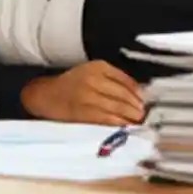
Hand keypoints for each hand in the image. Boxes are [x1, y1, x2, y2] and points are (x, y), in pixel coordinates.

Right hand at [20, 60, 144, 124]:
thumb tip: (138, 95)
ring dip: (131, 116)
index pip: (126, 80)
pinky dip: (119, 123)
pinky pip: (106, 118)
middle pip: (123, 95)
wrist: (46, 95)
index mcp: (98, 67)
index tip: (146, 100)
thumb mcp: (91, 73)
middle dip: (136, 106)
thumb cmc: (72, 85)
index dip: (138, 92)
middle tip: (145, 114)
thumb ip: (112, 80)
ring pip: (117, 107)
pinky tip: (125, 126)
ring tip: (138, 121)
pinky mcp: (83, 112)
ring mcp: (87, 96)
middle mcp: (93, 79)